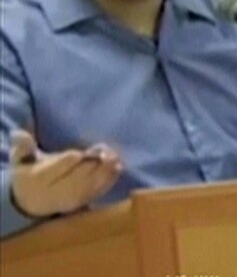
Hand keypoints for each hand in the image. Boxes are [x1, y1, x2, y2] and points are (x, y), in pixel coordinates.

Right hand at [8, 129, 122, 217]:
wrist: (31, 202)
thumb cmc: (28, 175)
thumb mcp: (20, 161)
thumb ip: (23, 147)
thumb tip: (19, 133)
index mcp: (39, 179)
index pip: (60, 167)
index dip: (75, 158)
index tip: (83, 151)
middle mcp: (56, 191)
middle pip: (79, 176)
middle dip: (94, 162)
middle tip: (104, 149)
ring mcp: (72, 199)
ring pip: (91, 184)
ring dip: (106, 169)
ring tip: (114, 156)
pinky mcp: (83, 202)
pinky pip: (99, 191)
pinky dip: (110, 179)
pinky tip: (118, 167)